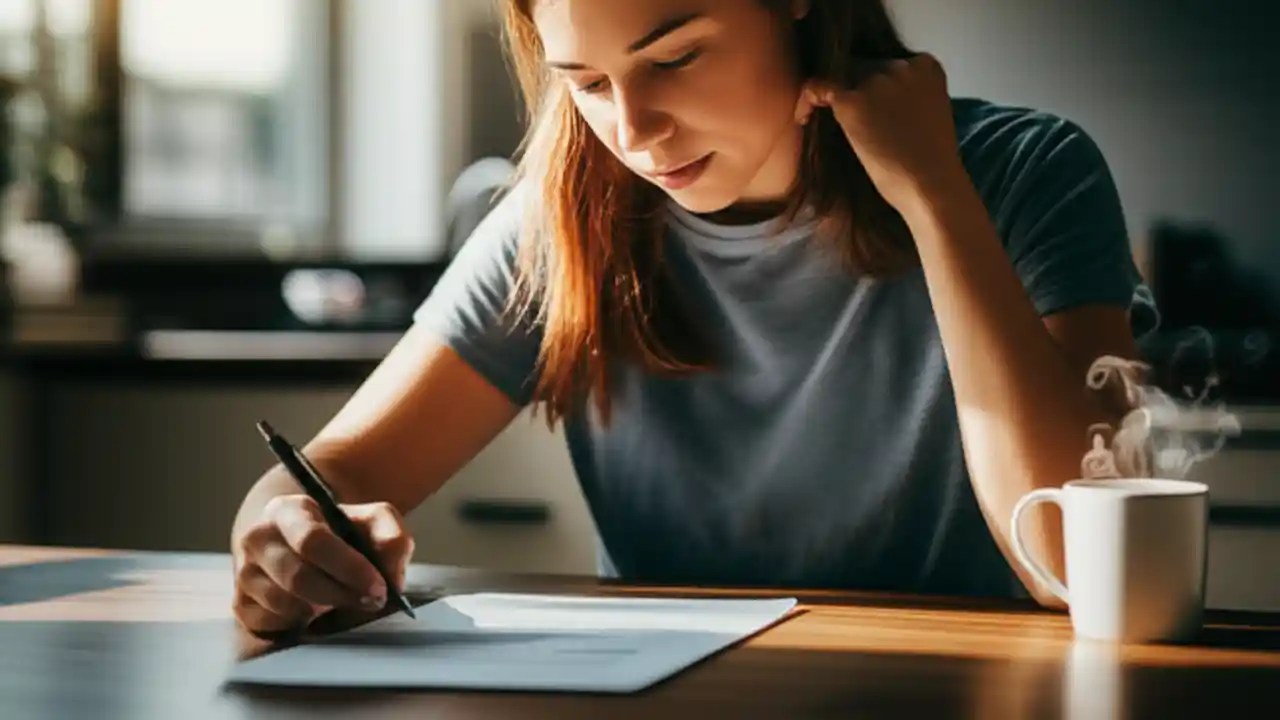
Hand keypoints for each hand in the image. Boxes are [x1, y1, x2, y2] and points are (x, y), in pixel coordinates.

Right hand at [232, 495, 414, 634]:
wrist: (292, 539)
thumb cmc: (337, 531)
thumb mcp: (370, 520)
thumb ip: (391, 537)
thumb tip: (393, 578)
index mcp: (288, 511)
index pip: (313, 541)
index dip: (349, 568)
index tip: (379, 587)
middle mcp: (257, 539)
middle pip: (298, 578)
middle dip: (341, 595)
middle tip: (370, 602)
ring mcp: (244, 573)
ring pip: (286, 605)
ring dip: (322, 610)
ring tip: (340, 599)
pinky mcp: (240, 603)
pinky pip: (274, 625)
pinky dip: (301, 623)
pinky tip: (314, 608)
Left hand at [797, 53, 969, 216]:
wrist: (931, 186)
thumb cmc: (930, 164)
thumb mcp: (927, 113)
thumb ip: (906, 96)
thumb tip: (873, 99)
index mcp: (926, 66)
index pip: (887, 64)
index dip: (873, 86)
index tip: (870, 110)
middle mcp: (902, 65)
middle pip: (863, 68)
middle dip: (855, 93)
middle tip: (852, 124)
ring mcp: (878, 80)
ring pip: (842, 79)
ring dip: (837, 102)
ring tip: (834, 128)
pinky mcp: (854, 101)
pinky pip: (818, 87)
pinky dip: (807, 99)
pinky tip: (803, 118)